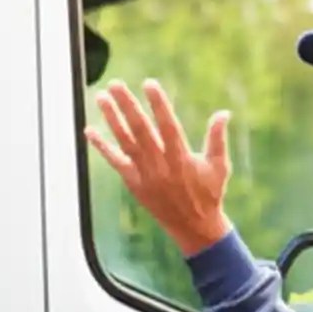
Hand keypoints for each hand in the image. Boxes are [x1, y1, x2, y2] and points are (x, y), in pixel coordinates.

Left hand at [84, 79, 233, 255]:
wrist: (193, 227)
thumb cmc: (210, 194)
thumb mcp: (220, 166)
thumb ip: (217, 139)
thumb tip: (223, 113)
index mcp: (181, 159)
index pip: (167, 126)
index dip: (158, 104)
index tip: (149, 84)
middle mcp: (160, 165)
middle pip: (141, 130)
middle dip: (128, 106)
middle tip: (116, 84)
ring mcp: (144, 175)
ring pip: (125, 142)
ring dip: (112, 119)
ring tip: (101, 98)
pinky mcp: (134, 183)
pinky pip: (115, 162)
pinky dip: (102, 147)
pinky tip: (89, 131)